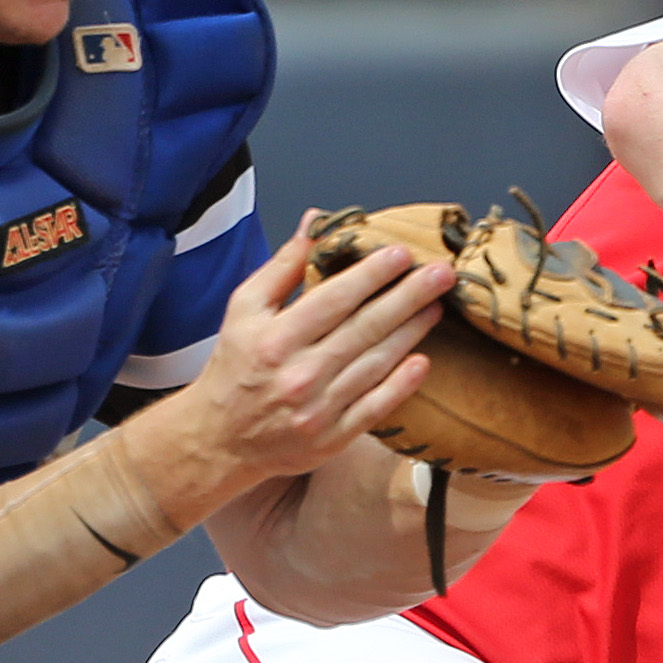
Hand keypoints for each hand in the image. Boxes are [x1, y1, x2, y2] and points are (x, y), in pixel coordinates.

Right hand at [138, 216, 450, 505]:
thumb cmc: (234, 367)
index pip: (335, 298)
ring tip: (436, 306)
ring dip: (411, 333)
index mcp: (276, 338)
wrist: (220, 439)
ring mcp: (318, 410)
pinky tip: (423, 361)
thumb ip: (282, 267)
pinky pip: (375, 408)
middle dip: (408, 297)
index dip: (373, 274)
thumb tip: (316, 224)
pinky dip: (400, 385)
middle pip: (364, 328)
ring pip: (375, 364)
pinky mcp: (332, 438)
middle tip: (442, 274)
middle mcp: (299, 374)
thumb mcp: (244, 309)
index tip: (402, 253)